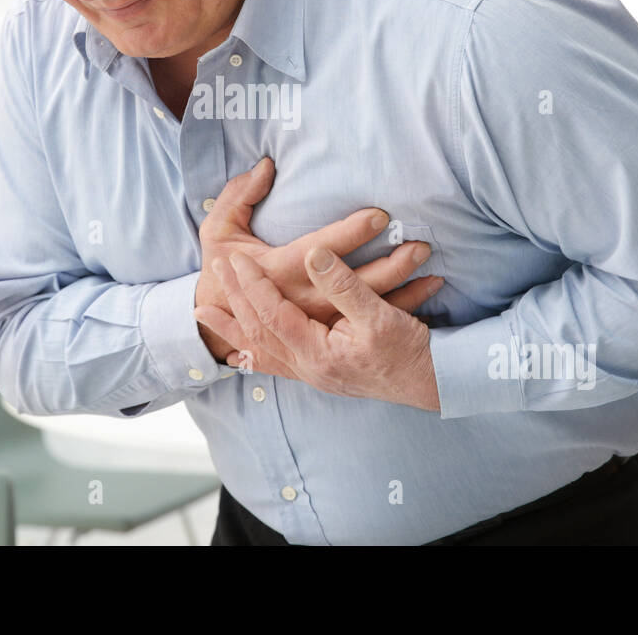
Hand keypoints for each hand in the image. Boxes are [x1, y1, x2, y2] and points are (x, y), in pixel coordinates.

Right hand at [194, 158, 441, 358]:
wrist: (220, 318)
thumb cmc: (224, 268)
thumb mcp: (218, 229)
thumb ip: (239, 194)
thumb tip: (266, 164)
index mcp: (277, 271)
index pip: (320, 251)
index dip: (350, 233)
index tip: (380, 216)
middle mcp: (301, 300)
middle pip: (354, 285)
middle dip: (390, 266)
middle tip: (419, 244)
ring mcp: (318, 320)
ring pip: (367, 307)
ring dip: (404, 288)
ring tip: (429, 265)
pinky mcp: (330, 330)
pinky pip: (371, 321)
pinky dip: (403, 307)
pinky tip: (428, 290)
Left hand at [195, 248, 442, 411]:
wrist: (433, 384)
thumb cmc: (409, 351)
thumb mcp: (380, 314)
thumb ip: (344, 284)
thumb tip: (315, 254)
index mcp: (318, 353)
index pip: (272, 315)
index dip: (252, 285)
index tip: (236, 258)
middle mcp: (308, 368)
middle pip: (257, 332)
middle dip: (234, 299)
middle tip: (215, 269)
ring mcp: (311, 375)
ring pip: (259, 350)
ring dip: (231, 328)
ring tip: (204, 312)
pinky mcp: (319, 375)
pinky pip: (274, 364)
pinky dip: (251, 352)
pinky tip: (238, 350)